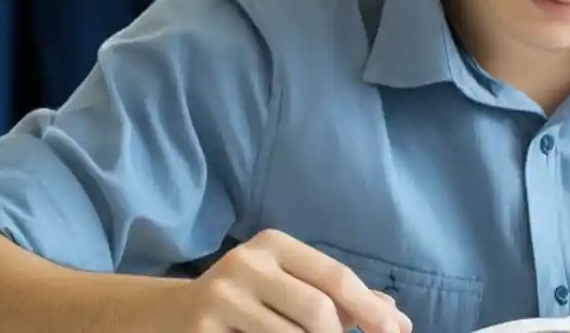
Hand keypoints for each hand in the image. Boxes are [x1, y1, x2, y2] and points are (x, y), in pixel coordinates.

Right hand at [172, 228, 412, 332]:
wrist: (172, 316)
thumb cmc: (248, 300)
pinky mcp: (203, 330)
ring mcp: (221, 297)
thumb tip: (397, 320)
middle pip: (317, 313)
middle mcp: (246, 263)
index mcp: (274, 244)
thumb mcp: (290, 284)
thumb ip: (340, 297)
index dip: (372, 312)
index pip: (336, 278)